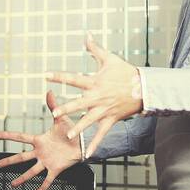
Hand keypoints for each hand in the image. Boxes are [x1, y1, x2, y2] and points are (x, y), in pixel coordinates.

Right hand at [0, 90, 82, 189]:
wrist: (83, 143)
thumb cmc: (72, 131)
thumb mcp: (60, 118)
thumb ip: (53, 106)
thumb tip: (49, 90)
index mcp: (39, 140)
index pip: (20, 137)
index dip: (8, 136)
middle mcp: (40, 152)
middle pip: (21, 157)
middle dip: (8, 161)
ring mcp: (46, 162)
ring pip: (31, 171)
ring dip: (22, 178)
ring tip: (13, 185)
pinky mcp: (55, 169)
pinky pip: (47, 180)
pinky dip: (42, 188)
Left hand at [48, 33, 142, 152]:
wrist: (144, 88)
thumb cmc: (125, 72)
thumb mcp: (109, 59)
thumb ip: (95, 49)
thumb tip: (86, 35)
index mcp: (95, 82)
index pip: (74, 79)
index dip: (60, 76)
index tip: (46, 76)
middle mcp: (98, 97)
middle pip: (80, 104)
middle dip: (67, 109)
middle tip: (55, 113)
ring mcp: (104, 110)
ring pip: (89, 121)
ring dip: (79, 128)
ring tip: (68, 133)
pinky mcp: (110, 120)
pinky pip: (101, 134)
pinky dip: (95, 144)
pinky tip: (87, 154)